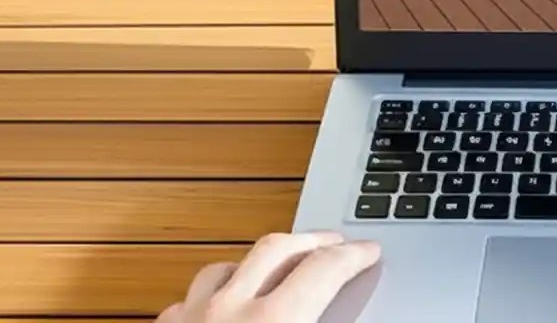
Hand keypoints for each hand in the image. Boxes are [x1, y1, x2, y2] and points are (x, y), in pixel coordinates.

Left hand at [156, 231, 380, 322]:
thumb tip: (344, 308)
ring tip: (277, 269)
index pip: (325, 270)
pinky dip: (212, 297)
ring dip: (257, 263)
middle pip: (277, 249)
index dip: (354, 256)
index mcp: (275, 322)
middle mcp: (229, 312)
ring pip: (225, 267)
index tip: (368, 252)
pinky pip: (188, 302)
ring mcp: (190, 319)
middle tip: (333, 244)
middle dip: (311, 241)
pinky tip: (222, 307)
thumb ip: (326, 319)